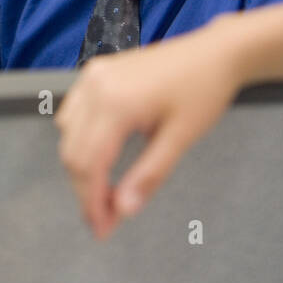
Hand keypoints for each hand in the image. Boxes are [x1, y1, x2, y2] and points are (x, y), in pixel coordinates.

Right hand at [54, 26, 241, 239]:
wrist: (214, 51)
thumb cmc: (203, 91)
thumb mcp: (180, 138)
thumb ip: (149, 175)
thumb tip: (124, 211)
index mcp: (115, 103)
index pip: (90, 164)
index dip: (92, 202)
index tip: (102, 231)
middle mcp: (95, 86)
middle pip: (73, 151)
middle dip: (85, 190)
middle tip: (105, 221)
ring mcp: (92, 75)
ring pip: (68, 133)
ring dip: (81, 166)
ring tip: (105, 193)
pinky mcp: (97, 71)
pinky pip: (74, 111)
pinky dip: (80, 139)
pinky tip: (100, 155)